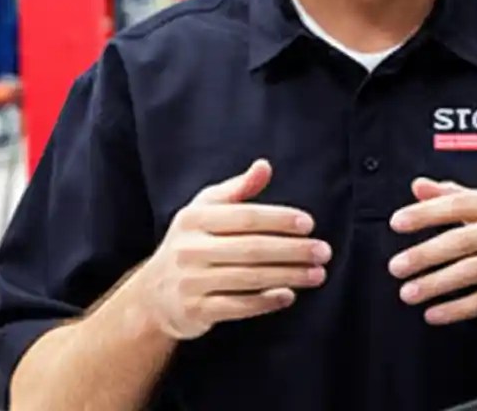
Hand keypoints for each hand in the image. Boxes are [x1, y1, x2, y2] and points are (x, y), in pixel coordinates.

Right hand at [136, 160, 330, 339]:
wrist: (152, 296)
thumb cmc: (190, 244)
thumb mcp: (205, 210)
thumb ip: (237, 189)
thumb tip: (264, 166)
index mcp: (195, 218)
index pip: (245, 217)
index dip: (279, 219)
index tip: (310, 224)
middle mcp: (190, 249)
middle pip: (252, 248)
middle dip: (293, 250)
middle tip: (324, 251)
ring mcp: (191, 281)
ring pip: (249, 278)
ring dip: (288, 276)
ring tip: (317, 274)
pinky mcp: (195, 310)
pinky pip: (237, 306)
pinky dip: (266, 301)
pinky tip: (289, 296)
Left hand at [388, 178, 476, 324]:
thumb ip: (452, 196)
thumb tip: (418, 186)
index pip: (458, 204)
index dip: (426, 213)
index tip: (397, 223)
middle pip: (462, 240)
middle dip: (425, 255)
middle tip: (396, 266)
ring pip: (472, 271)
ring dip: (436, 284)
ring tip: (408, 293)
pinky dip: (457, 308)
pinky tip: (434, 312)